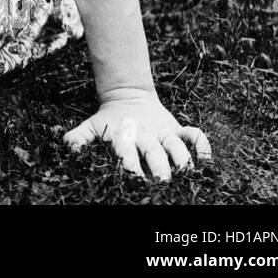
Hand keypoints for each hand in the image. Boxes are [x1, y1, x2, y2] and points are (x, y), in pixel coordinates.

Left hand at [63, 88, 211, 180]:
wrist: (127, 93)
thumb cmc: (108, 118)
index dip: (130, 168)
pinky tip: (207, 160)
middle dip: (160, 169)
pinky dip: (203, 145)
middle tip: (163, 184)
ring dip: (183, 160)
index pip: (127, 154)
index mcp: (123, 136)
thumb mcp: (91, 126)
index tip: (134, 181)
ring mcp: (163, 131)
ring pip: (177, 146)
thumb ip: (78, 137)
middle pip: (155, 153)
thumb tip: (69, 149)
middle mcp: (145, 135)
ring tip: (187, 175)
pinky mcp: (176, 128)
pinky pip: (194, 134)